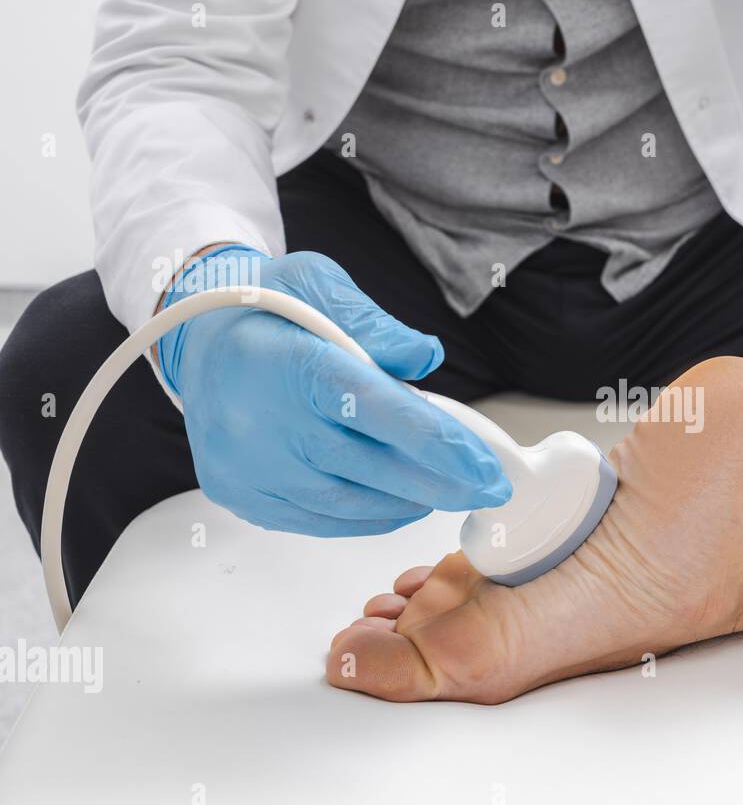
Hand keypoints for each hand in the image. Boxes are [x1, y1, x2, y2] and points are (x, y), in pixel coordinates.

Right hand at [157, 246, 509, 535]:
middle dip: (442, 484)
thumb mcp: (318, 284)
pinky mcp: (240, 494)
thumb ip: (377, 325)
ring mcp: (249, 467)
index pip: (380, 412)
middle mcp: (265, 424)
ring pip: (351, 504)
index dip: (441, 446)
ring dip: (408, 501)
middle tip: (488, 492)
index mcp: (292, 364)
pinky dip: (367, 516)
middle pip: (373, 469)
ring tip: (446, 490)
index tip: (487, 471)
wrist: (192, 340)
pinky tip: (397, 502)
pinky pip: (320, 519)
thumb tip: (427, 357)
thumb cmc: (265, 309)